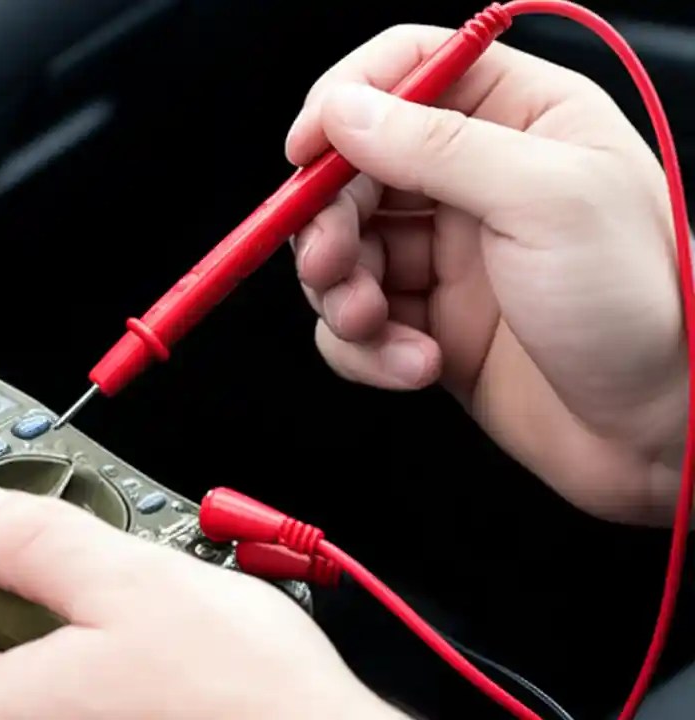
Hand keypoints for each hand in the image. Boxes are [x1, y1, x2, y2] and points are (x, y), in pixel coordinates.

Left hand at [0, 482, 404, 718]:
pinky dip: (80, 681)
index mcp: (3, 715)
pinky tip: (133, 651)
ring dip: (36, 649)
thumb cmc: (248, 699)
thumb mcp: (133, 582)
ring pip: (16, 705)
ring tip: (96, 609)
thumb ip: (34, 541)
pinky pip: (67, 715)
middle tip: (23, 582)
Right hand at [287, 25, 685, 525]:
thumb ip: (436, 146)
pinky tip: (415, 364)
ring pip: (342, 249)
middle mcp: (476, 179)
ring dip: (339, 291)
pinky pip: (356, 323)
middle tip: (330, 261)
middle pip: (354, 167)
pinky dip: (366, 349)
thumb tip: (346, 110)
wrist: (662, 431)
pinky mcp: (427, 322)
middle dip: (329, 219)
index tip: (307, 148)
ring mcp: (447, 254)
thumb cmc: (641, 305)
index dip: (346, 99)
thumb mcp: (545, 201)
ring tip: (373, 324)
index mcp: (520, 119)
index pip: (408, 68)